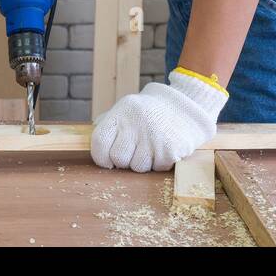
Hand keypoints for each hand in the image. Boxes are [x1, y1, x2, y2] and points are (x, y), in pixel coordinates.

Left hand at [90, 70, 229, 172]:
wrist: (186, 107)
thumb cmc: (150, 112)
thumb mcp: (126, 108)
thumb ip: (108, 123)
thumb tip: (90, 142)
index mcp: (121, 114)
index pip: (99, 142)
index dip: (101, 157)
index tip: (107, 160)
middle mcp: (136, 125)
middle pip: (118, 159)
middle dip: (124, 160)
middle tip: (134, 151)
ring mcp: (154, 138)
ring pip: (137, 167)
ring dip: (143, 162)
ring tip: (150, 147)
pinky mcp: (170, 150)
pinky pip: (157, 168)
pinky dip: (159, 163)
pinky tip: (163, 148)